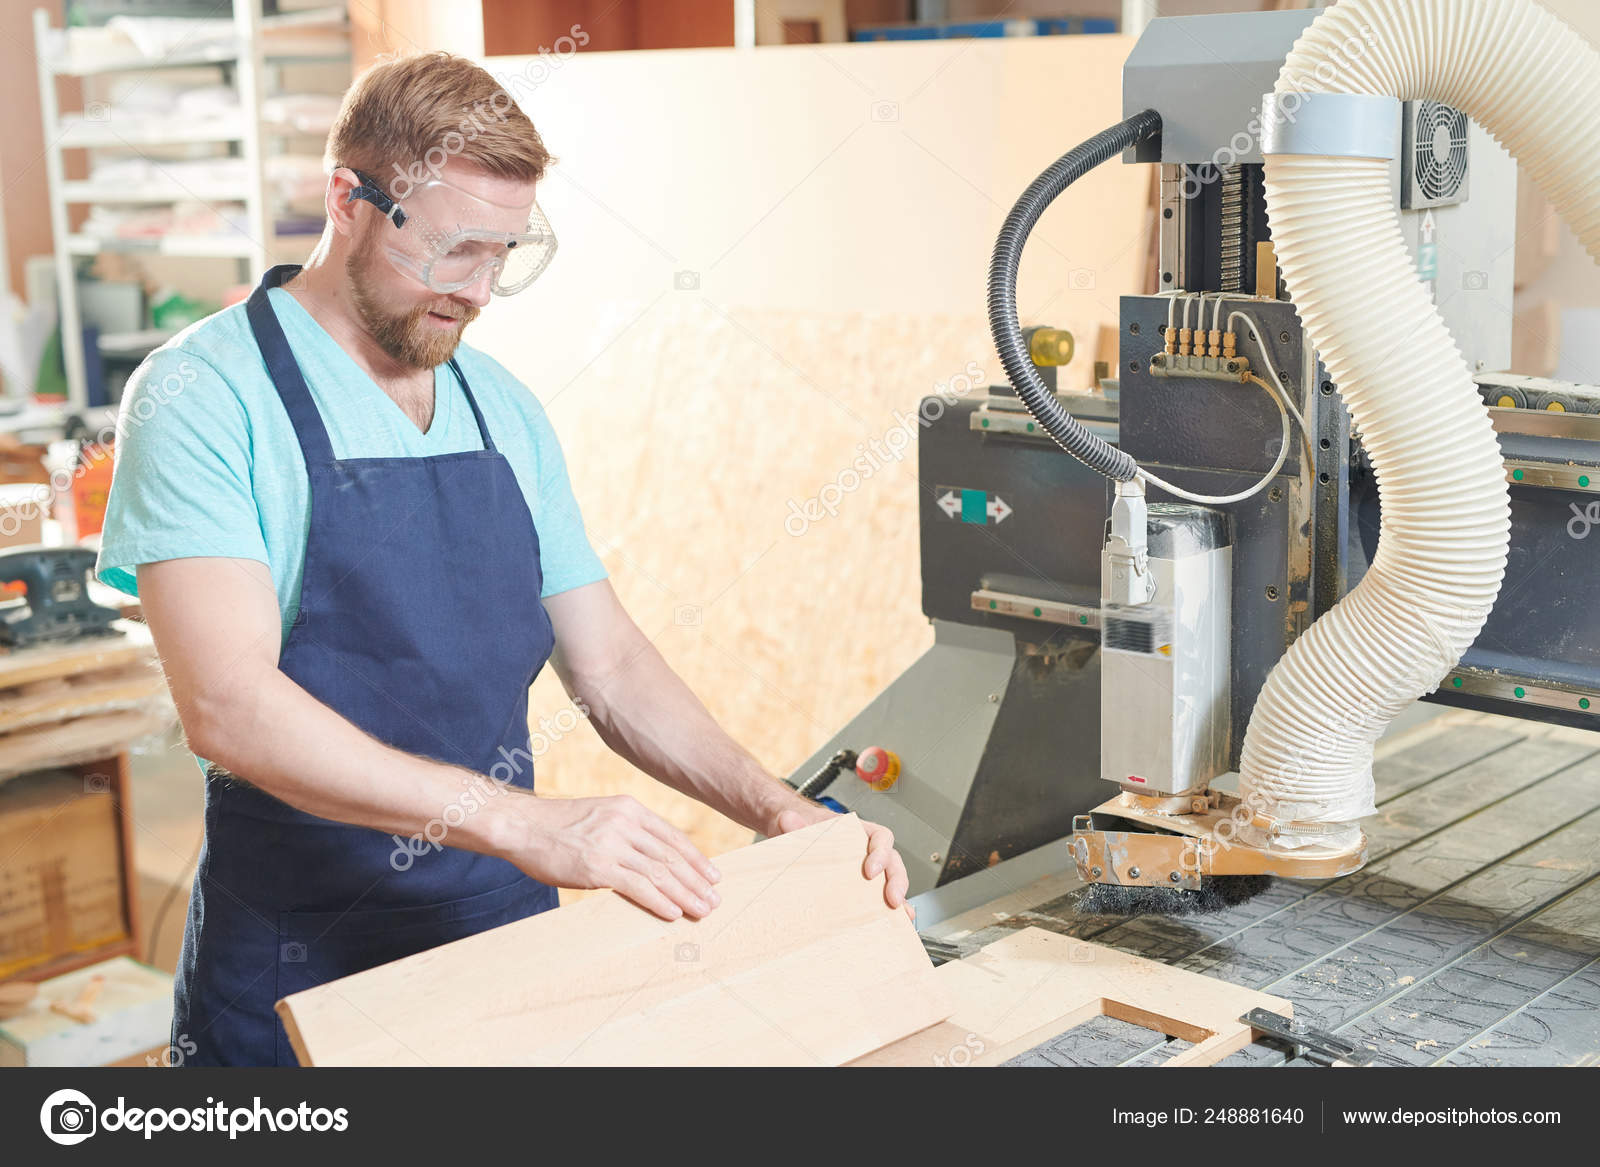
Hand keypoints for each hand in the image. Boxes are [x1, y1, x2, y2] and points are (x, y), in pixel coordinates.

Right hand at [496, 794, 721, 920]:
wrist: (520, 825)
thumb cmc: (558, 826)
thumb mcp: (599, 816)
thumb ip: (626, 832)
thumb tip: (653, 860)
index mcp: (629, 809)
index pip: (673, 837)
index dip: (696, 859)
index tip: (713, 876)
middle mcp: (625, 823)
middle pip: (671, 855)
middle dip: (696, 880)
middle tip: (714, 899)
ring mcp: (611, 843)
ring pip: (658, 872)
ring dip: (684, 894)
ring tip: (700, 910)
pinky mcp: (596, 866)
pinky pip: (636, 886)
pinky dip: (658, 901)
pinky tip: (672, 912)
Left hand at [773, 803, 913, 922]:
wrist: (793, 837)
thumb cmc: (803, 829)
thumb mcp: (797, 823)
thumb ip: (795, 823)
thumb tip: (787, 820)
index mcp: (859, 831)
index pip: (881, 837)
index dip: (881, 853)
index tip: (871, 870)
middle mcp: (868, 850)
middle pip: (893, 862)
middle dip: (897, 881)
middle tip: (893, 898)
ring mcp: (868, 871)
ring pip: (892, 881)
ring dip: (899, 899)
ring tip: (902, 915)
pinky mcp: (862, 889)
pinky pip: (880, 898)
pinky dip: (890, 911)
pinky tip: (893, 923)